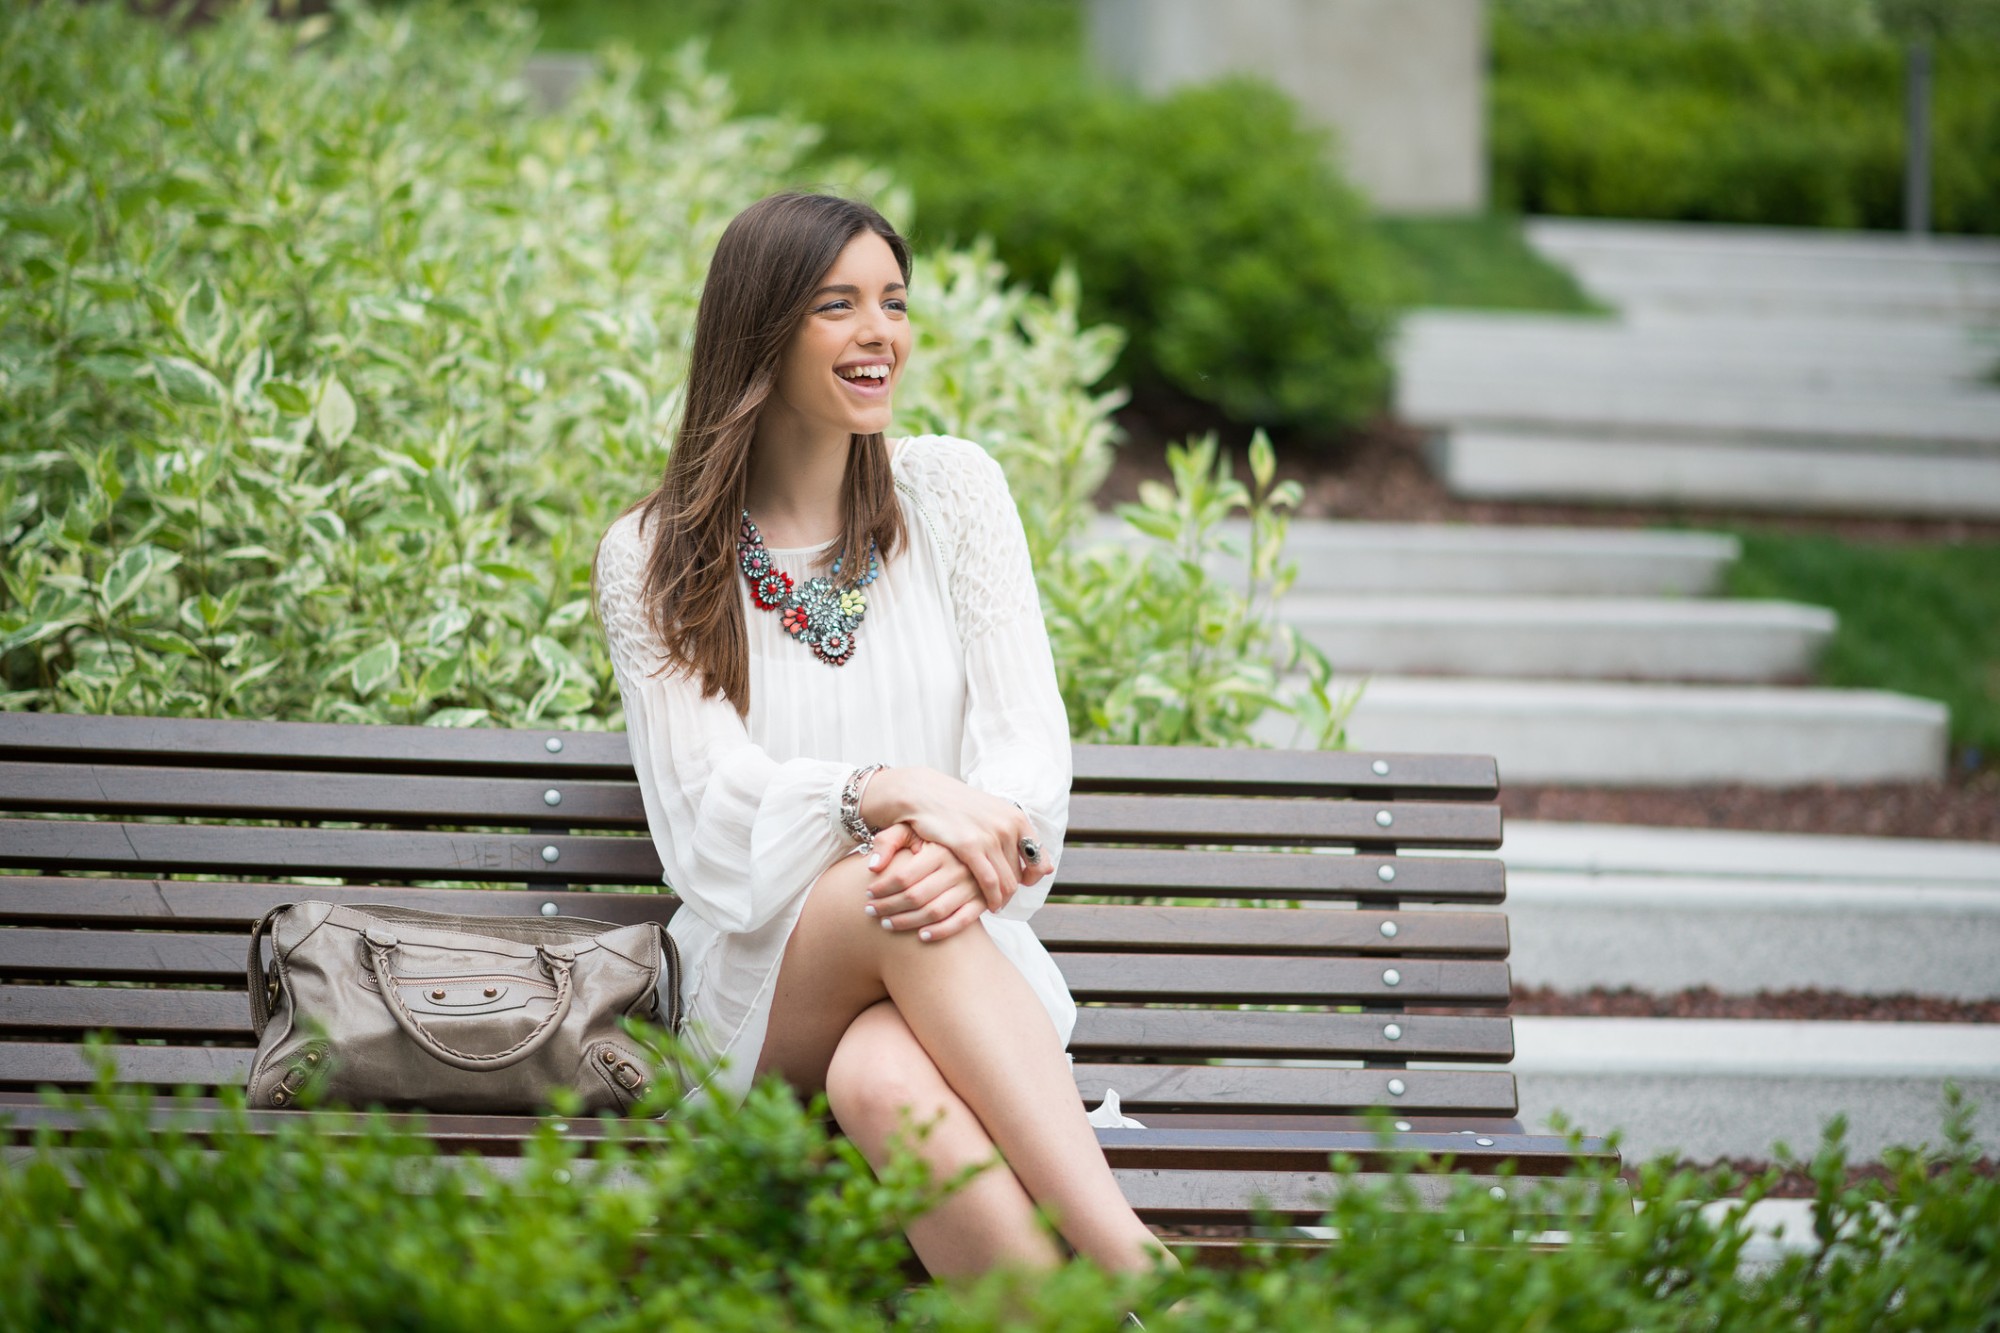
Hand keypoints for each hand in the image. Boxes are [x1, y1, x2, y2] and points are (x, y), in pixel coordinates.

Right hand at [860, 768, 1050, 913]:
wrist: (923, 793)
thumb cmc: (956, 808)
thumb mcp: (992, 815)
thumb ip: (1016, 839)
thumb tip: (1049, 867)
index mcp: (1016, 818)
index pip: (1039, 860)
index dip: (1033, 878)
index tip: (1021, 885)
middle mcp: (1008, 826)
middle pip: (1019, 874)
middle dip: (1010, 891)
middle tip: (1000, 900)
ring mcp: (990, 835)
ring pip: (1007, 882)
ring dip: (1002, 899)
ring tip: (993, 906)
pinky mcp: (970, 846)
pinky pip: (990, 882)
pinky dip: (991, 899)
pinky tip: (986, 907)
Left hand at [862, 824, 986, 941]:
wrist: (970, 833)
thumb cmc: (931, 834)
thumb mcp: (910, 827)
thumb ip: (888, 841)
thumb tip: (872, 867)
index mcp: (940, 849)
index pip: (904, 876)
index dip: (882, 889)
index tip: (867, 894)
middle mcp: (959, 867)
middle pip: (916, 896)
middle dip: (889, 907)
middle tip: (871, 911)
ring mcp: (973, 885)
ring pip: (935, 912)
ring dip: (908, 922)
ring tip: (886, 924)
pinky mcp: (982, 899)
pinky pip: (962, 921)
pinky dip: (941, 931)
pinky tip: (921, 936)